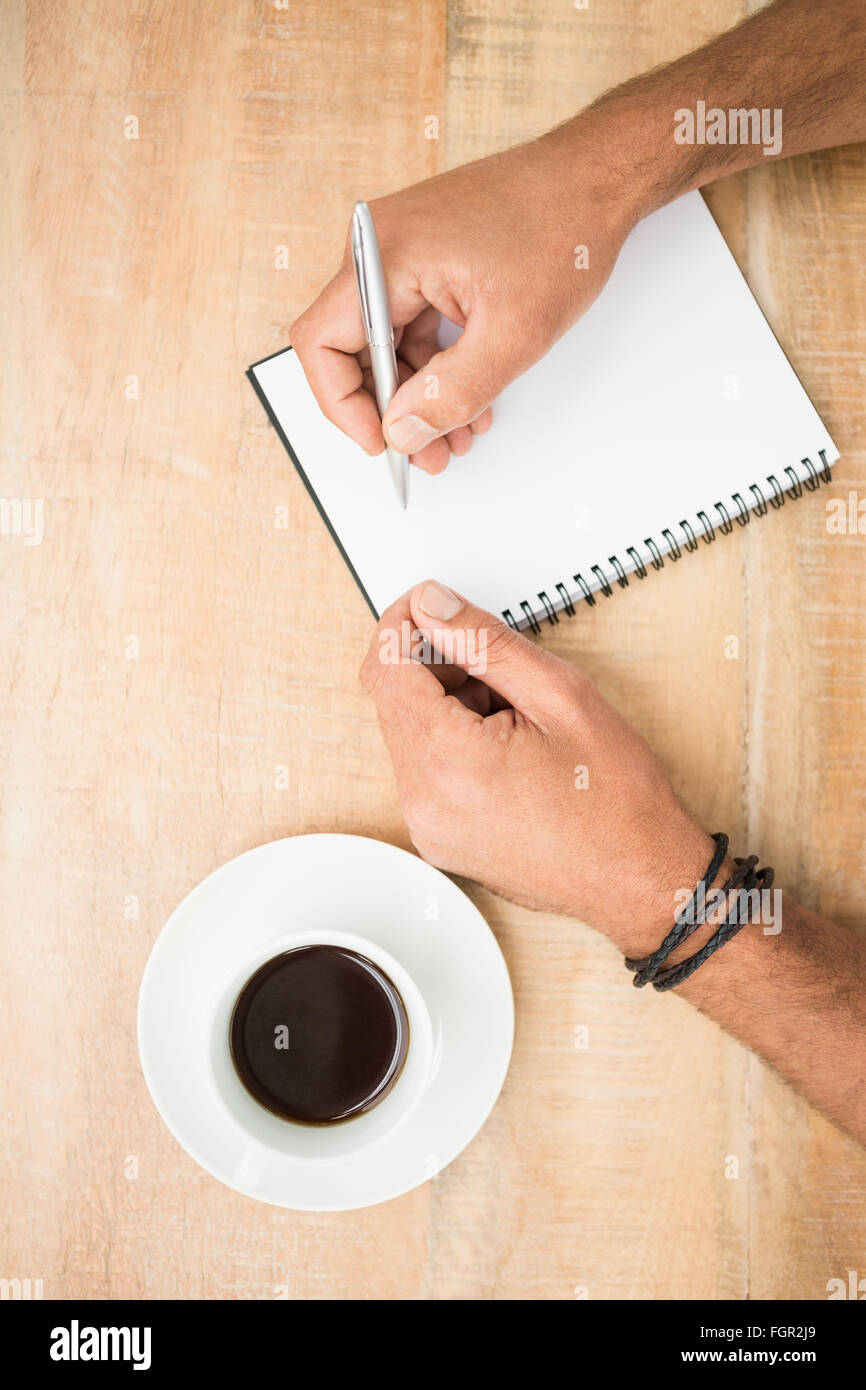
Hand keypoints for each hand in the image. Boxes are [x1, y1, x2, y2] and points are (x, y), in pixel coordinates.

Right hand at [290, 120, 638, 474]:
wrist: (597, 179)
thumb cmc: (562, 229)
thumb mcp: (513, 333)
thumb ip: (453, 392)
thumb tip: (405, 432)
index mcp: (386, 253)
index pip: (321, 342)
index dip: (342, 404)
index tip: (380, 440)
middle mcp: (381, 245)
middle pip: (352, 347)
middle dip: (390, 409)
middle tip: (427, 451)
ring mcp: (401, 249)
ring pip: (386, 342)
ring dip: (418, 395)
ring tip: (459, 430)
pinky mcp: (425, 257)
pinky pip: (410, 323)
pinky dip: (435, 366)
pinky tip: (468, 396)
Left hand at [359, 581, 716, 953]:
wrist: (641, 879)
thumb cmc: (615, 800)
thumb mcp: (559, 694)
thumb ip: (484, 642)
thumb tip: (432, 605)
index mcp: (448, 760)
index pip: (384, 669)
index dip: (402, 624)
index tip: (430, 606)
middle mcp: (424, 801)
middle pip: (394, 701)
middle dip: (437, 668)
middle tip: (499, 667)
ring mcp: (429, 828)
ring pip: (409, 735)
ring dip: (448, 707)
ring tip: (516, 715)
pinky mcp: (440, 841)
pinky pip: (425, 772)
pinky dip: (453, 744)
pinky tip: (508, 747)